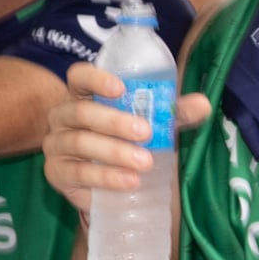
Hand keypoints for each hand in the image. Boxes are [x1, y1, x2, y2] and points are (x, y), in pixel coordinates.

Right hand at [43, 61, 207, 218]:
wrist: (111, 182)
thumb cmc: (128, 142)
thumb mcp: (153, 124)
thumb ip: (174, 113)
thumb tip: (202, 104)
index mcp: (83, 94)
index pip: (78, 77)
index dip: (95, 79)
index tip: (120, 88)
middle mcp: (63, 116)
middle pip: (80, 112)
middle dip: (114, 122)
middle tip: (146, 133)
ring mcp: (56, 145)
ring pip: (79, 143)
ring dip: (113, 153)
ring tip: (144, 164)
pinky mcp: (57, 174)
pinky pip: (77, 174)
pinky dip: (104, 178)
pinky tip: (128, 182)